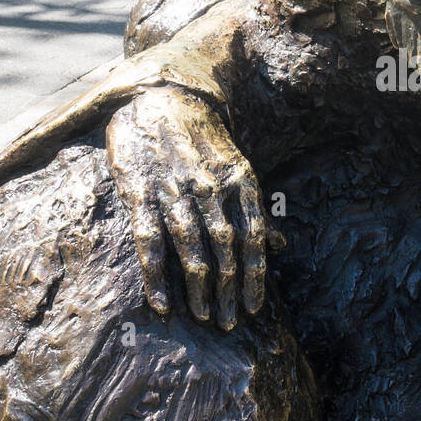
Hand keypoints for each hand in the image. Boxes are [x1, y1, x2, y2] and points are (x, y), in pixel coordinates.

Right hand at [106, 86, 265, 330]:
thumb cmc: (203, 140)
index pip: (254, 238)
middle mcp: (210, 188)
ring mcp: (175, 190)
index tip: (254, 308)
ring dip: (199, 288)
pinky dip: (157, 276)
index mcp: (239, 181)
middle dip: (229, 290)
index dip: (255, 276)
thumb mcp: (238, 167)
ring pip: (192, 249)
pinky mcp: (140, 192)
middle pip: (226, 249)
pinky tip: (163, 303)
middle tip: (228, 322)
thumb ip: (255, 208)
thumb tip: (280, 246)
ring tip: (203, 317)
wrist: (160, 98)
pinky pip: (150, 241)